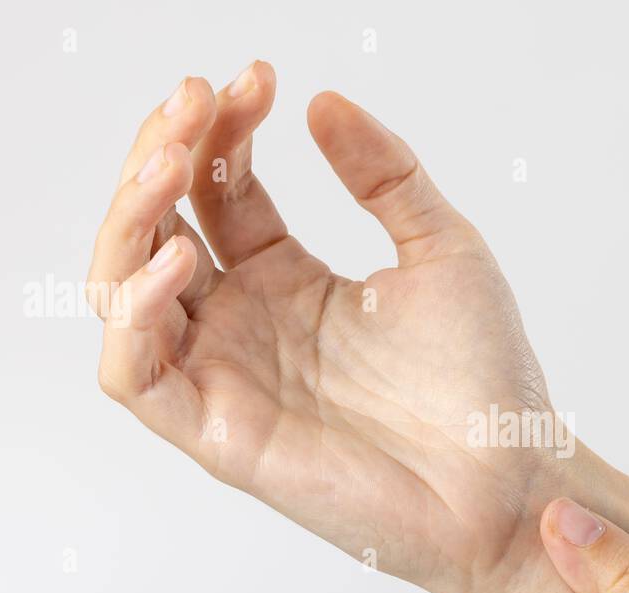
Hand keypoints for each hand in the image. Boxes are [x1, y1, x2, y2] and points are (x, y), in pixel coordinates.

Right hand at [86, 64, 571, 592]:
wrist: (508, 478)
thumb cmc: (484, 379)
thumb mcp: (443, 248)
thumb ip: (385, 175)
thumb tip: (321, 101)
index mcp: (288, 281)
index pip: (217, 191)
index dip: (221, 129)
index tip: (258, 78)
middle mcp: (245, 326)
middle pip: (152, 230)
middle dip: (156, 156)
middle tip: (192, 99)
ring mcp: (228, 379)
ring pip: (120, 294)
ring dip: (128, 220)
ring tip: (170, 162)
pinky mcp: (222, 437)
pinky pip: (135, 376)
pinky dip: (134, 315)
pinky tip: (182, 260)